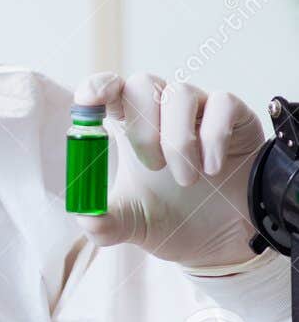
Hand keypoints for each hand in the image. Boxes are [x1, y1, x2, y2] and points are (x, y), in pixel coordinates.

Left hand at [71, 72, 264, 268]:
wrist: (222, 238)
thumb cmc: (172, 219)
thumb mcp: (133, 224)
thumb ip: (104, 224)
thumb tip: (86, 217)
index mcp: (130, 127)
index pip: (108, 89)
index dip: (97, 86)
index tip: (90, 101)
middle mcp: (162, 110)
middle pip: (143, 83)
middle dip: (143, 127)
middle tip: (153, 169)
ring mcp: (199, 109)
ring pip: (181, 93)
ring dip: (178, 141)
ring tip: (186, 181)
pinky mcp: (234, 115)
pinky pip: (222, 103)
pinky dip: (213, 137)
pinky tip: (212, 169)